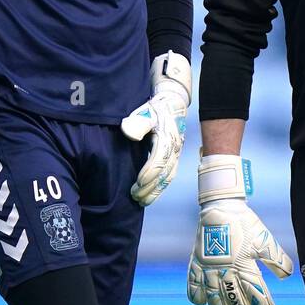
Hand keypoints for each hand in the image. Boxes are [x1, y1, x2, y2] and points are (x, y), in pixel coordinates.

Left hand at [121, 51, 191, 205]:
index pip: (159, 160)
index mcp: (167, 138)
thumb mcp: (146, 111)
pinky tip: (150, 194)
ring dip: (156, 191)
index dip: (148, 174)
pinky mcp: (174, 157)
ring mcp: (176, 154)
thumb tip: (128, 132)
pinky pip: (169, 176)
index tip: (137, 184)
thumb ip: (138, 122)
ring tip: (141, 200)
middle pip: (164, 173)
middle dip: (150, 188)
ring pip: (168, 177)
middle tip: (135, 197)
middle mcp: (174, 148)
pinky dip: (160, 187)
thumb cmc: (155, 108)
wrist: (172, 103)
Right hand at [186, 154, 292, 304]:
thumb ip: (277, 260)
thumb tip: (287, 277)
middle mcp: (225, 272)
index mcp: (244, 266)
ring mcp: (208, 270)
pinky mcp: (196, 265)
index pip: (256, 296)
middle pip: (234, 303)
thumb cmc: (245, 224)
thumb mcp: (265, 240)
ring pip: (213, 301)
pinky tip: (205, 300)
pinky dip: (198, 299)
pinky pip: (193, 289)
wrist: (220, 207)